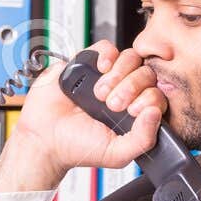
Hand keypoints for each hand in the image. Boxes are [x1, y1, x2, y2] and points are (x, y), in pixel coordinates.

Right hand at [0, 40, 166, 193]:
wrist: (43, 137)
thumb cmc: (76, 147)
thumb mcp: (117, 153)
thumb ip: (144, 139)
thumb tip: (155, 112)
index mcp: (133, 112)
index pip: (156, 94)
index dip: (149, 99)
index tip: (132, 111)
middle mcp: (123, 91)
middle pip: (146, 73)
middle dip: (132, 87)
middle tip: (113, 104)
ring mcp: (105, 76)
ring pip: (130, 58)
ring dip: (120, 73)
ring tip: (100, 92)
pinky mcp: (87, 63)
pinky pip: (107, 47)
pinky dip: (108, 55)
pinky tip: (100, 70)